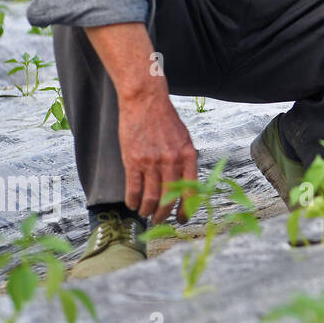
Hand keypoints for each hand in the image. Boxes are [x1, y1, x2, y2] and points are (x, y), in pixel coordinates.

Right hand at [118, 91, 196, 223]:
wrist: (145, 101)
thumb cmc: (165, 119)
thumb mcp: (184, 139)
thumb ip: (184, 160)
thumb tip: (184, 183)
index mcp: (188, 156)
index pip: (191, 190)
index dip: (186, 209)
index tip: (182, 219)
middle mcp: (172, 161)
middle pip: (169, 199)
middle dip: (163, 215)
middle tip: (159, 220)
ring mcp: (152, 162)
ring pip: (151, 198)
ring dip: (147, 210)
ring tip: (144, 214)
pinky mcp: (133, 161)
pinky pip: (133, 189)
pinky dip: (132, 201)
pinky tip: (132, 204)